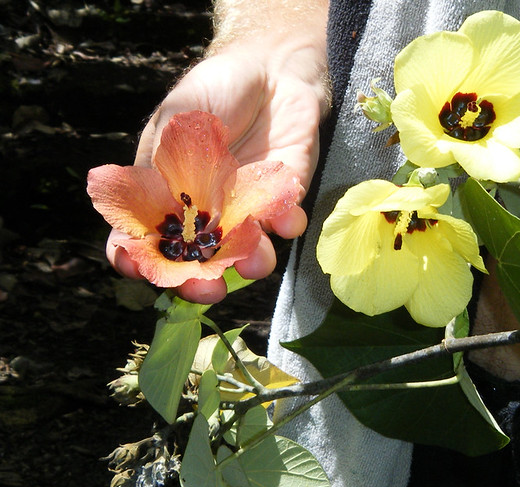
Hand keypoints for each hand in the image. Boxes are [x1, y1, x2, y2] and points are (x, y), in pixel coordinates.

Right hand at [107, 41, 326, 303]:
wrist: (272, 68)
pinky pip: (286, 223)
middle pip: (198, 263)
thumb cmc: (214, 91)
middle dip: (199, 282)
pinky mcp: (285, 200)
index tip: (137, 268)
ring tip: (253, 261)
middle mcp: (207, 214)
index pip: (146, 240)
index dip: (137, 260)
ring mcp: (247, 211)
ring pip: (246, 253)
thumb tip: (146, 209)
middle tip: (205, 289)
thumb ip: (158, 164)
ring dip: (250, 263)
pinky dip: (287, 224)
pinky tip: (287, 217)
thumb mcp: (173, 121)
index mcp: (169, 197)